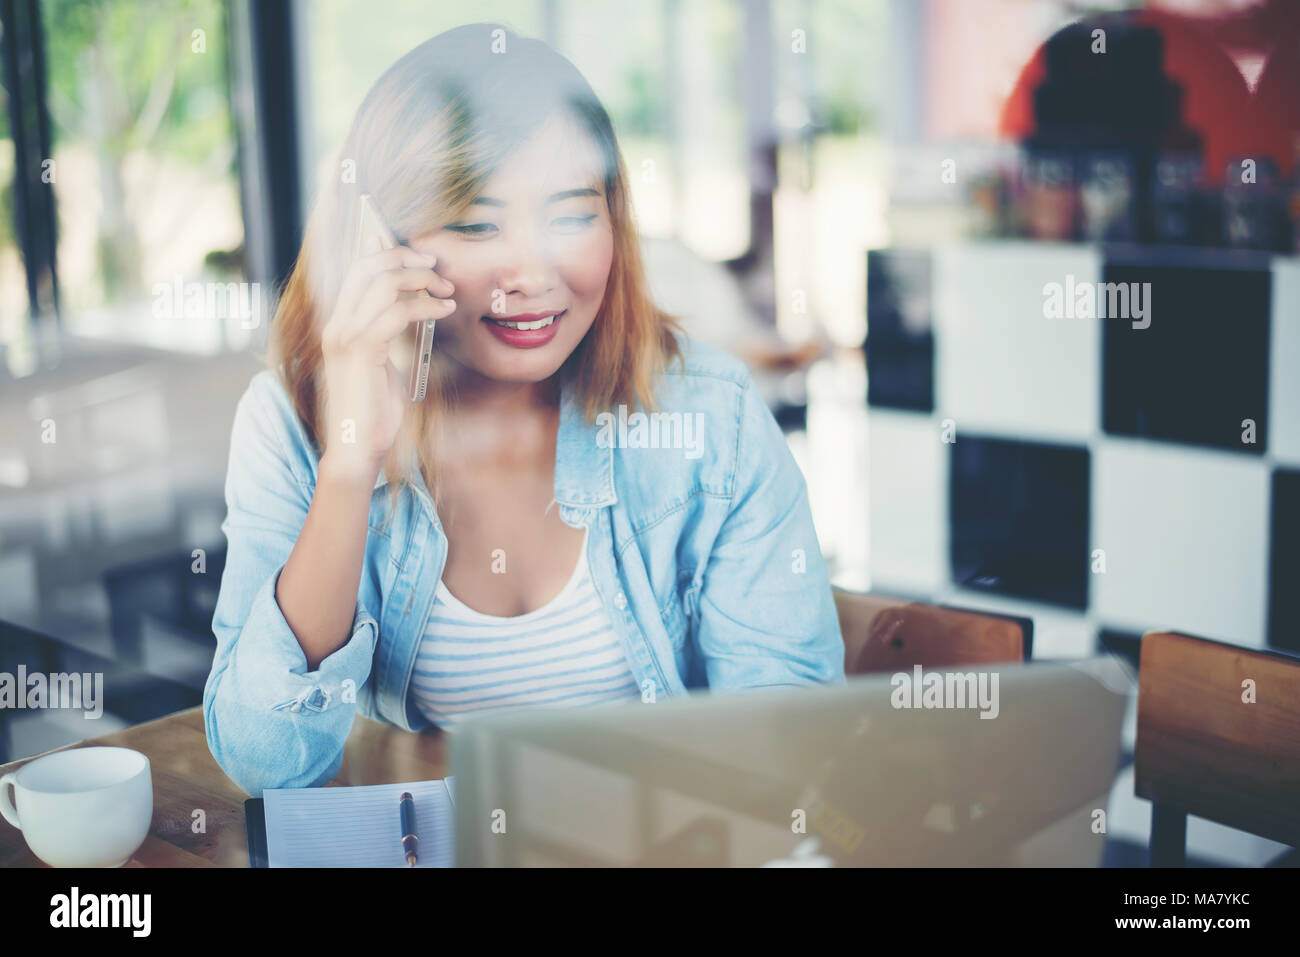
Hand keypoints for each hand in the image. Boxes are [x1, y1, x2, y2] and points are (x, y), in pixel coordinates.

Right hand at [318, 239, 454, 484]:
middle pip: (368, 266)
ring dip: (422, 280)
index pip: (359, 270)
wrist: (357, 447)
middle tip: (437, 267)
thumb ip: (389, 331)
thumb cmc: (374, 409)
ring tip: (446, 291)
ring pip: (383, 283)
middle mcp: (336, 324)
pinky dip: (426, 306)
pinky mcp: (361, 351)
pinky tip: (445, 310)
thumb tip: (406, 306)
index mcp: (338, 323)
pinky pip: (397, 313)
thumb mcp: (382, 361)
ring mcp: (345, 336)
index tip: (422, 258)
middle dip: (406, 258)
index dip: (389, 253)